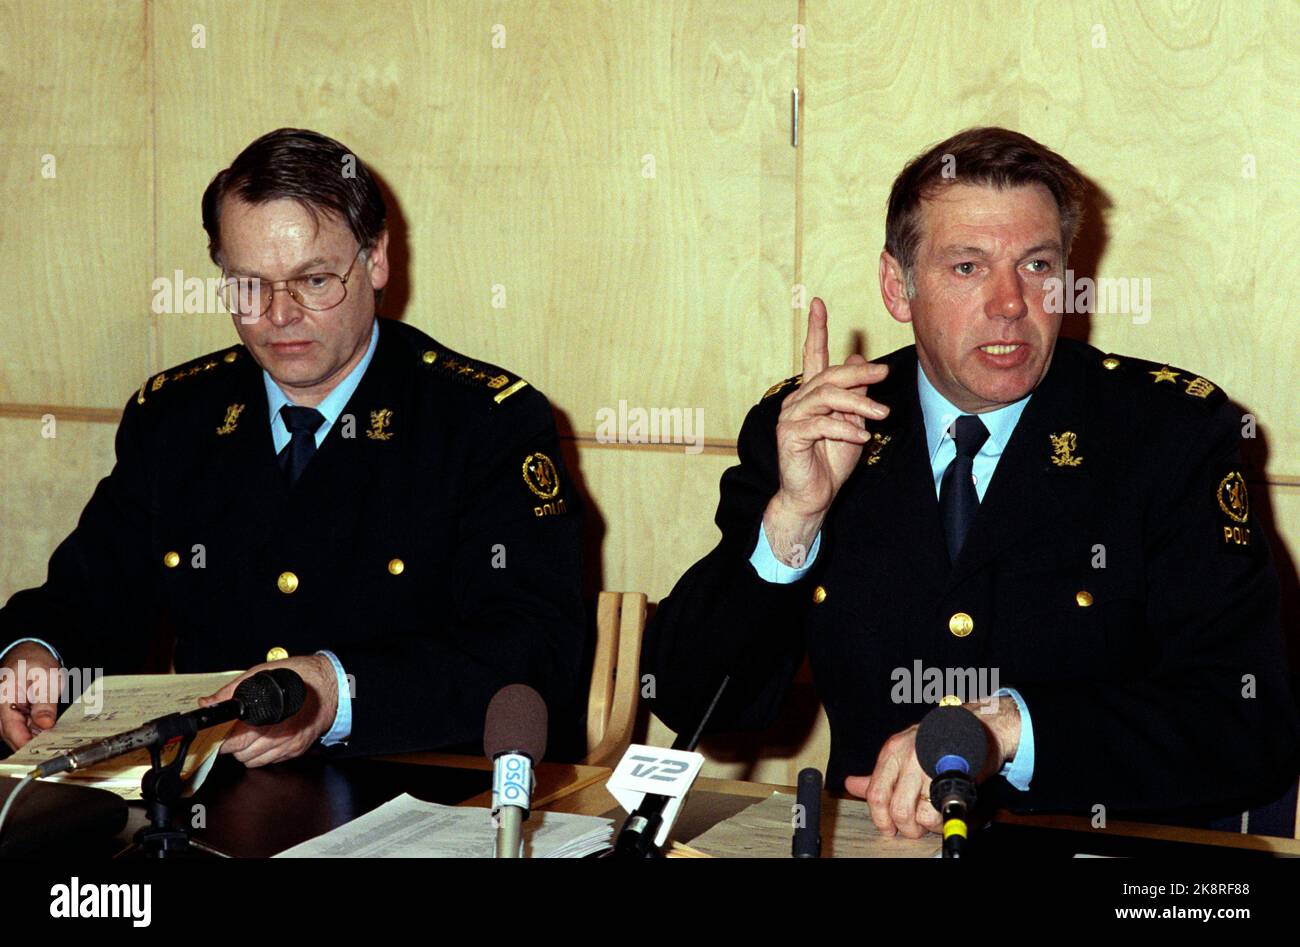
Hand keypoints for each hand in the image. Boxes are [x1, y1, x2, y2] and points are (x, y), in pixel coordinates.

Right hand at [1, 642, 60, 750]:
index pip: (11, 729)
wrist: (29, 654)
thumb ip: (45, 703)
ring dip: (34, 740)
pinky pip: (22, 730)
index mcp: (3, 698)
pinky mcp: (13, 717)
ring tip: (55, 744)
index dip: (25, 743)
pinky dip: (34, 734)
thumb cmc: (36, 662)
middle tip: (53, 750)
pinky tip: (50, 736)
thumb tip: (45, 725)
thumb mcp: (47, 678)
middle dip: (31, 745)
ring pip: (17, 736)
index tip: (41, 751)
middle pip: (12, 736)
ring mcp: (5, 715)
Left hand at [198, 654, 337, 767]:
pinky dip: (263, 753)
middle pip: (240, 754)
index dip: (220, 738)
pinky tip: (266, 736)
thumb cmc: (300, 676)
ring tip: (250, 732)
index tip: (217, 732)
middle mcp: (279, 737)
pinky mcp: (296, 750)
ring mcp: (288, 746)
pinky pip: (269, 761)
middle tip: (234, 729)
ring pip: (252, 762)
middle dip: (232, 743)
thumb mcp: (261, 674)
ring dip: (246, 750)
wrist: (333, 685)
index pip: (232, 743)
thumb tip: (207, 702)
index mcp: (267, 719)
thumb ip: (231, 690)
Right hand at [763, 298, 889, 563]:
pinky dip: (845, 429)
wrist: (813, 496)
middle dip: (858, 372)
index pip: (813, 355)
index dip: (817, 329)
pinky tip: (860, 437)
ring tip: (881, 415)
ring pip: (827, 397)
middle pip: (828, 375)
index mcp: (811, 394)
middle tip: (884, 373)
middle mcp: (797, 400)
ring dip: (858, 404)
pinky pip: (822, 424)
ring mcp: (790, 417)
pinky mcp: (790, 435)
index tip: (818, 303)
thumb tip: (860, 362)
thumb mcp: (853, 423)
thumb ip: (855, 395)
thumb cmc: (831, 461)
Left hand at [844, 698, 1019, 837]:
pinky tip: (943, 813)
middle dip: (904, 828)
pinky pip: (939, 812)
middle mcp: (909, 756)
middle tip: (912, 828)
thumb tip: (851, 785)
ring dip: (924, 826)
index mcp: (893, 750)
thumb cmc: (937, 742)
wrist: (976, 727)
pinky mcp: (952, 777)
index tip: (888, 827)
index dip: (880, 818)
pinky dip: (940, 822)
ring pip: (917, 815)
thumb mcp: (902, 753)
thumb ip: (879, 774)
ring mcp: (930, 766)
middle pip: (895, 808)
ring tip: (930, 819)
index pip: (875, 793)